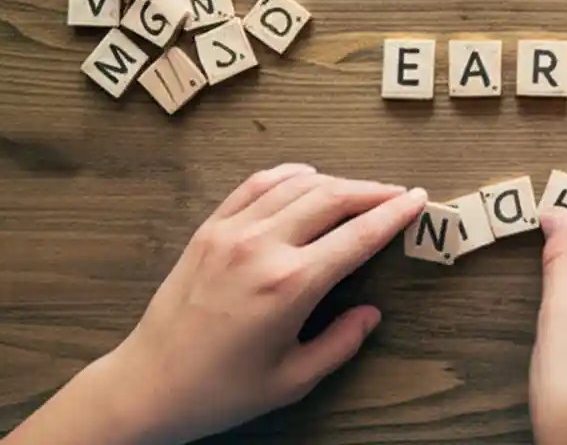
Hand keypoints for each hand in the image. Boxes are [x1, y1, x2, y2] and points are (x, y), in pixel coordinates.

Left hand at [2, 164, 426, 444]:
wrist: (148, 384)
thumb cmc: (219, 390)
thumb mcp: (292, 380)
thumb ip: (339, 344)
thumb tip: (370, 315)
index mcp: (289, 286)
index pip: (358, 235)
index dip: (394, 214)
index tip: (418, 200)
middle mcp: (262, 248)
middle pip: (332, 198)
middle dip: (373, 190)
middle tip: (398, 193)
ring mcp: (231, 232)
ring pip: (296, 184)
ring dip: (335, 181)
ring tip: (360, 190)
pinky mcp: (209, 230)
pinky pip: (256, 185)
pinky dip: (287, 175)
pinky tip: (307, 177)